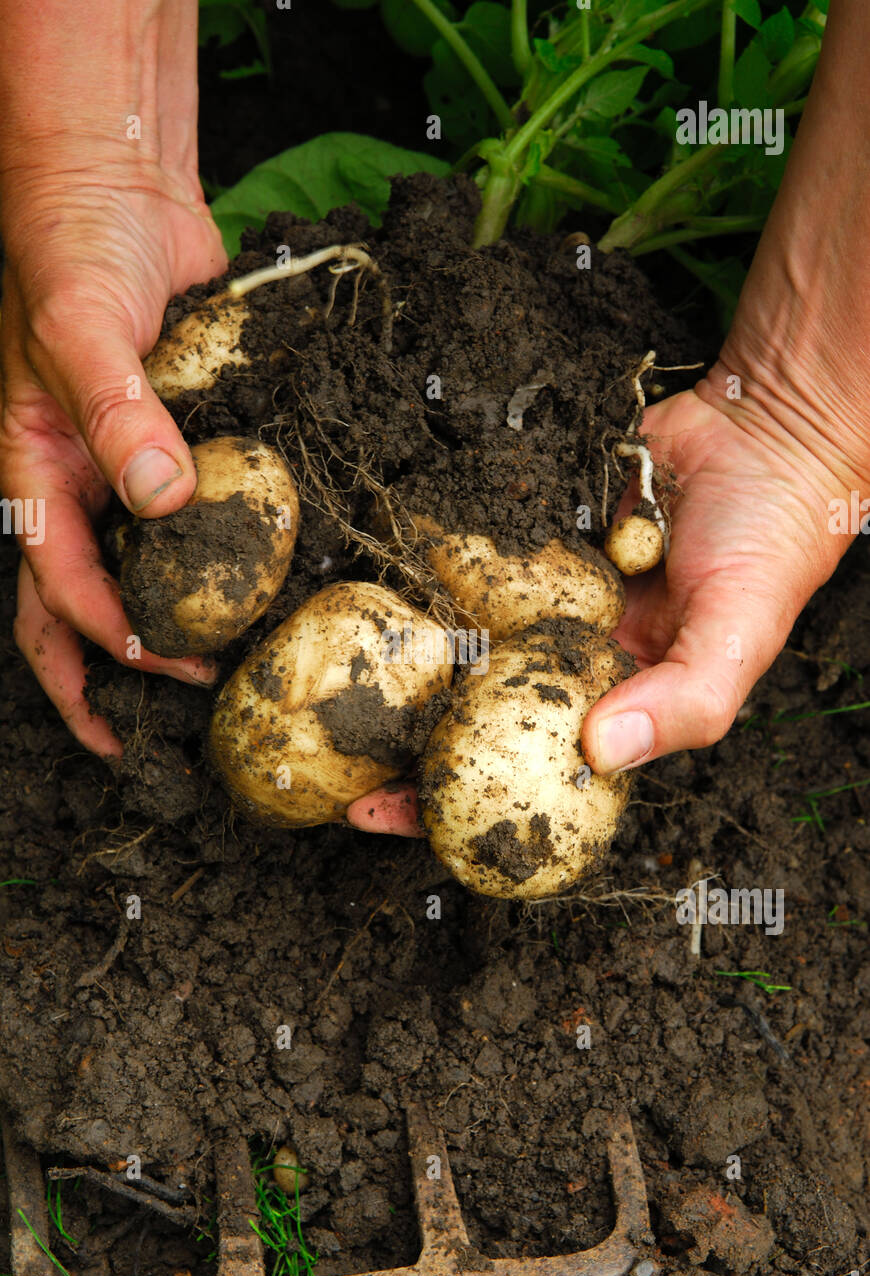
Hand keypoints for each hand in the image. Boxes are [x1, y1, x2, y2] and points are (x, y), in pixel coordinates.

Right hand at [0, 164, 227, 754]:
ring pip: (138, 573)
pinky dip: (217, 558)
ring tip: (209, 682)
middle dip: (98, 678)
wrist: (117, 187)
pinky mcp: (180, 443)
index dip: (103, 640)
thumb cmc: (72, 246)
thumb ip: (119, 416)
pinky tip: (261, 587)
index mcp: (34, 470)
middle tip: (141, 741)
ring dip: (163, 629)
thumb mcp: (80, 329)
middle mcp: (80, 483)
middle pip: (73, 605)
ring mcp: (129, 467)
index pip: (59, 583)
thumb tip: (164, 501)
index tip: (161, 672)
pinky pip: (197, 513)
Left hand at [347, 381, 854, 832]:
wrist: (766, 428)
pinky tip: (367, 574)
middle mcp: (559, 653)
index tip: (380, 815)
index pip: (516, 769)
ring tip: (322, 673)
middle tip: (326, 751)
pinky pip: (463, 550)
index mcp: (605, 700)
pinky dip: (420, 561)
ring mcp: (534, 590)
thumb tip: (599, 753)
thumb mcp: (740, 637)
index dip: (450, 801)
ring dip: (393, 652)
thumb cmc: (768, 543)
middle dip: (396, 736)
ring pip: (449, 628)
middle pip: (462, 707)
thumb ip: (684, 701)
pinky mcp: (522, 527)